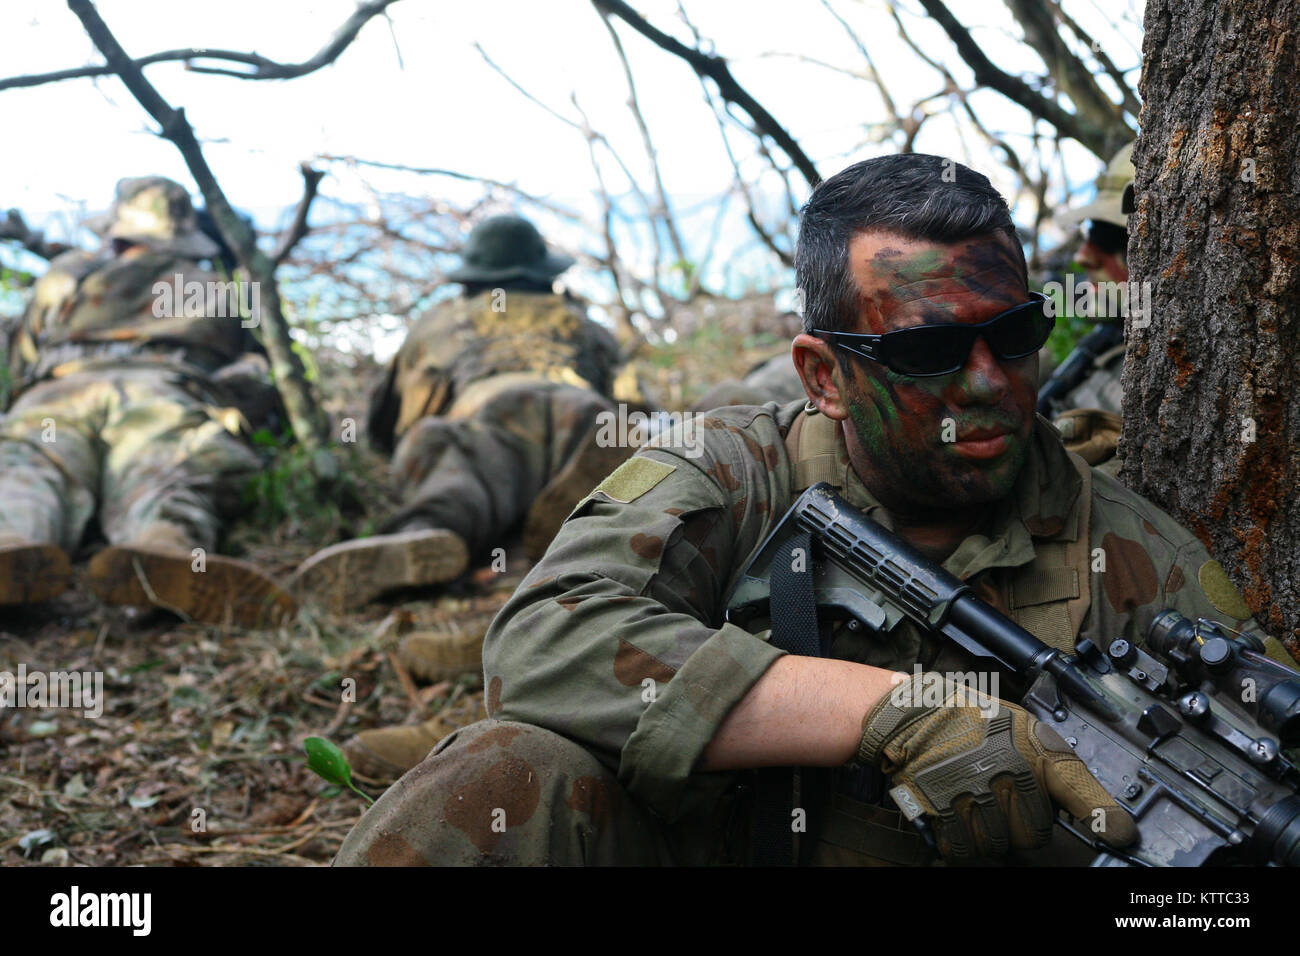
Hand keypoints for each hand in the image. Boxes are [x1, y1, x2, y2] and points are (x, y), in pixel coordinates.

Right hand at [857, 671, 1136, 860]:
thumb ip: (1060, 769)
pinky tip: (959, 815)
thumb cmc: (973, 722)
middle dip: (1023, 825)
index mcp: (1027, 750)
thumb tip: (1105, 814)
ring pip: (998, 846)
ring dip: (990, 835)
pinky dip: (962, 842)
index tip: (1122, 835)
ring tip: (978, 803)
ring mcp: (970, 795)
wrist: (914, 716)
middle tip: (1005, 801)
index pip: (1075, 788)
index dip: (1102, 815)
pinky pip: (963, 851)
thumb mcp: (1026, 730)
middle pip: (1034, 835)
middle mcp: (1002, 774)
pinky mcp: (939, 811)